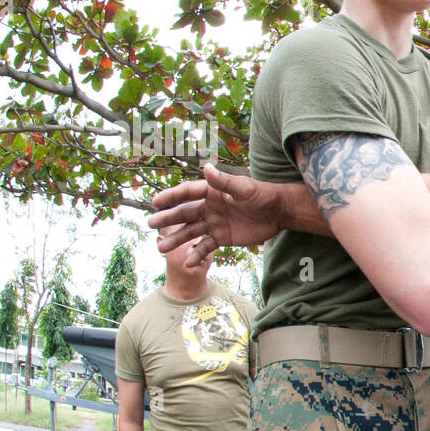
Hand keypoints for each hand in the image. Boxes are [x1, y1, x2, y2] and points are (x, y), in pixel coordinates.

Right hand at [148, 162, 284, 264]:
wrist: (278, 213)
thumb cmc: (262, 195)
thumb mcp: (243, 188)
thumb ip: (224, 181)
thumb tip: (206, 167)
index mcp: (211, 192)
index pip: (187, 193)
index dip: (171, 196)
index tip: (156, 201)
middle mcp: (209, 207)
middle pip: (184, 213)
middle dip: (168, 219)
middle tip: (151, 224)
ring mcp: (214, 223)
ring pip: (191, 231)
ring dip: (177, 240)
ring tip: (161, 249)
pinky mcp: (222, 237)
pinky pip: (206, 246)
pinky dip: (197, 254)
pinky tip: (187, 263)